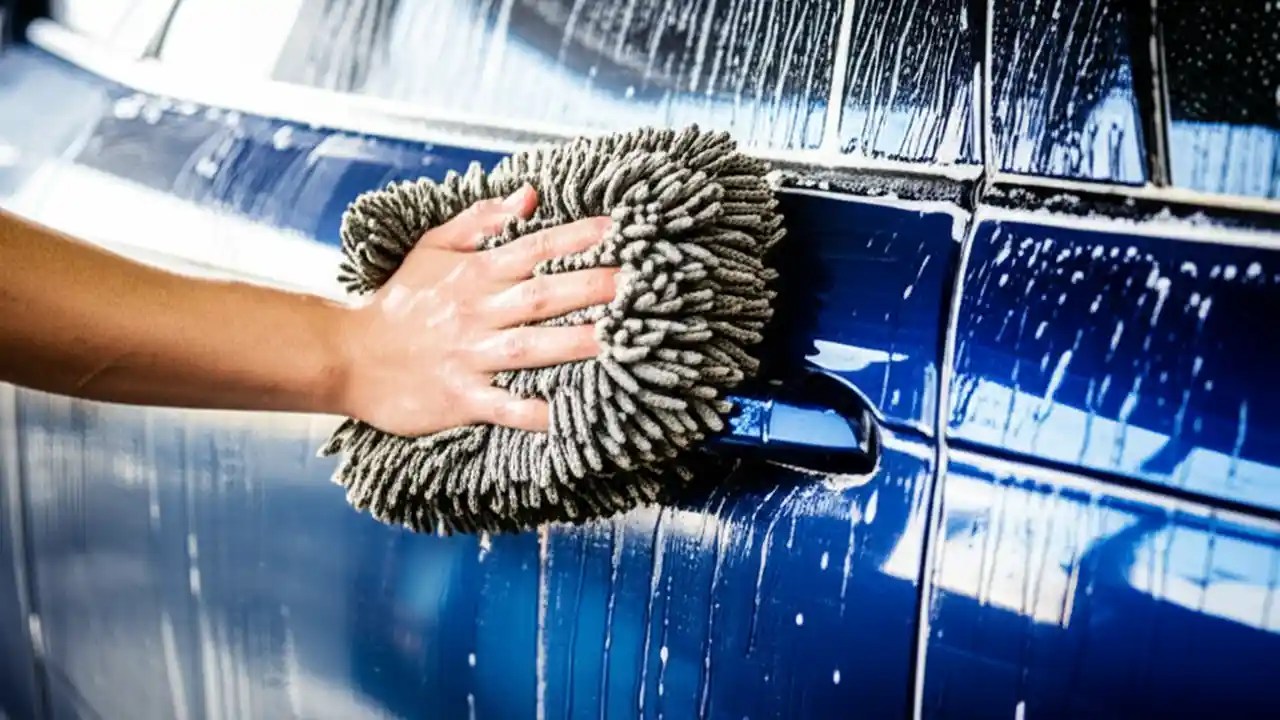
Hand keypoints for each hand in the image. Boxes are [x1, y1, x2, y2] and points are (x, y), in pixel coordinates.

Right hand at [336, 184, 615, 436]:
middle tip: (639, 282)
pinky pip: (504, 405)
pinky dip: (533, 410)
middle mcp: (477, 311)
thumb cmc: (398, 302)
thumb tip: (530, 195)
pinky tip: (567, 415)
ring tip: (620, 340)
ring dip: (575, 343)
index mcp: (475, 273)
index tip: (620, 229)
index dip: (578, 237)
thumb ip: (482, 220)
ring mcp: (469, 356)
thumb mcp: (433, 247)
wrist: (347, 356)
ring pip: (530, 347)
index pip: (535, 248)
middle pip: (542, 295)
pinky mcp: (461, 398)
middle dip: (591, 287)